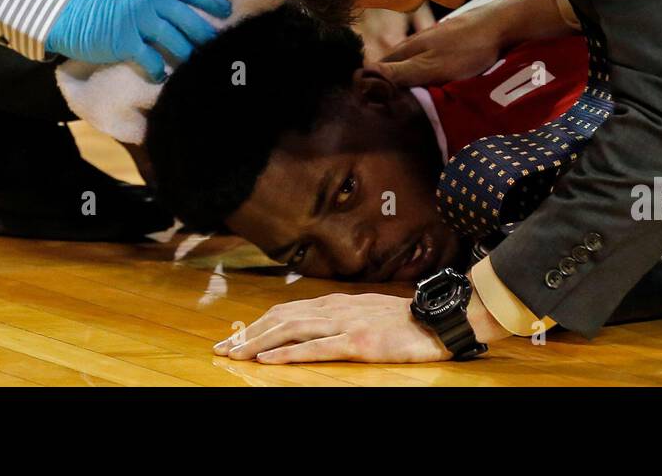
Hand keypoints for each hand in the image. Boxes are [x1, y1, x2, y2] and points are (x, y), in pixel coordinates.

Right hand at [46, 0, 230, 80]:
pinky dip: (159, 70)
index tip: (227, 11)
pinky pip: (150, 59)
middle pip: (187, 18)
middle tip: (215, 46)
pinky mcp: (123, 41)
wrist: (70, 16)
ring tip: (193, 64)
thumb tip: (191, 9)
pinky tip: (162, 76)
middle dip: (205, 34)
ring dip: (187, 54)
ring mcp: (135, 20)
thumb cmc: (107, 7)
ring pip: (174, 40)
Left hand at [213, 289, 509, 363]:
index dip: (257, 323)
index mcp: (336, 302)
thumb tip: (312, 324)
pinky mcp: (359, 343)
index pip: (286, 310)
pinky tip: (270, 359)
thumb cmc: (406, 319)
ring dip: (258, 342)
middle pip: (281, 318)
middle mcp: (336, 309)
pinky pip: (318, 348)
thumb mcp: (366, 311)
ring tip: (235, 354)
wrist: (439, 319)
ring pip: (292, 330)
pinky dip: (289, 353)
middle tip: (222, 348)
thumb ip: (339, 316)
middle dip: (247, 334)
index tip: (234, 336)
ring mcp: (346, 325)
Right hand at [370, 0, 568, 86]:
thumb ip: (401, 72)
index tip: (368, 103)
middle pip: (394, 63)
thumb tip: (365, 76)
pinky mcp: (449, 42)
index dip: (371, 83)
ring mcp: (434, 40)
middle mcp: (416, 41)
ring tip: (405, 97)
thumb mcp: (431, 66)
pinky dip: (424, 71)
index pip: (378, 66)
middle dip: (386, 81)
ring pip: (412, 61)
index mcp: (407, 47)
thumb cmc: (466, 48)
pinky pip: (429, 59)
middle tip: (385, 105)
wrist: (501, 25)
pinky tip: (429, 80)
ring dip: (406, 77)